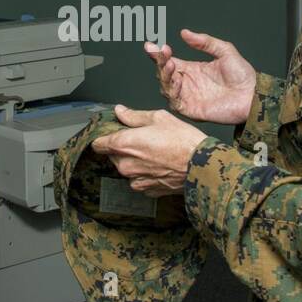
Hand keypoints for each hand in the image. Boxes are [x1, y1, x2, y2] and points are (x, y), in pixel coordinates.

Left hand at [89, 105, 207, 197]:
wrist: (202, 166)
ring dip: (134, 162)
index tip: (111, 133)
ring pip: (127, 169)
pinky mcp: (148, 190)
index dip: (104, 137)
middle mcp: (126, 165)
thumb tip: (120, 111)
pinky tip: (160, 165)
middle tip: (142, 139)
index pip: (99, 144)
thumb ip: (134, 116)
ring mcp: (136, 180)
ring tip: (155, 152)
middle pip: (113, 156)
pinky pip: (140, 180)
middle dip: (123, 148)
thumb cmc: (183, 141)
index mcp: (124, 144)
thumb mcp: (159, 118)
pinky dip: (145, 174)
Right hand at [144, 29, 256, 125]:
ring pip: (166, 87)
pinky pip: (175, 102)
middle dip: (160, 63)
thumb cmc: (242, 75)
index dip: (158, 54)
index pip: (169, 61)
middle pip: (164, 74)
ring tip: (171, 64)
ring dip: (164, 76)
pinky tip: (177, 81)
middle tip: (164, 53)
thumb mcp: (224, 51)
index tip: (150, 45)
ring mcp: (188, 97)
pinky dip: (172, 92)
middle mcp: (187, 83)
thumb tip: (184, 32)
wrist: (252, 95)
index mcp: (192, 69)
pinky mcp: (192, 110)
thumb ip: (205, 41)